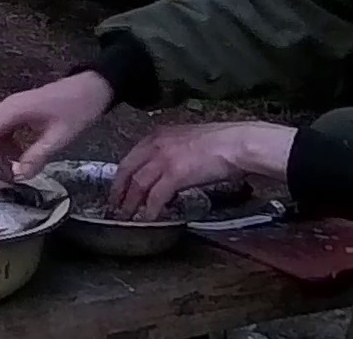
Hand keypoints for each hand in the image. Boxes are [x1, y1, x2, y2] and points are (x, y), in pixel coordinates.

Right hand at [0, 71, 112, 179]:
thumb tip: (20, 175)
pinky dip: (5, 145)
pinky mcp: (18, 112)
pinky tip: (20, 157)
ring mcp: (12, 108)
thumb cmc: (77, 110)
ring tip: (11, 171)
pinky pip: (2, 129)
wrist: (91, 88)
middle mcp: (8, 106)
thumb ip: (38, 155)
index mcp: (15, 110)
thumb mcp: (60, 137)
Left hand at [109, 121, 295, 219]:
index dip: (121, 176)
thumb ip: (171, 151)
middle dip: (119, 191)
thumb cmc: (220, 143)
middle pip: (127, 171)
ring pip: (138, 185)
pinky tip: (149, 218)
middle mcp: (156, 145)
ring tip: (127, 216)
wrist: (237, 143)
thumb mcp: (186, 140)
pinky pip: (156, 196)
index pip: (130, 157)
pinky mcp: (175, 174)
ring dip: (131, 203)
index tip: (118, 188)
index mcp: (158, 136)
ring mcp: (164, 159)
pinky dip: (150, 209)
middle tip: (115, 206)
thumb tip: (167, 170)